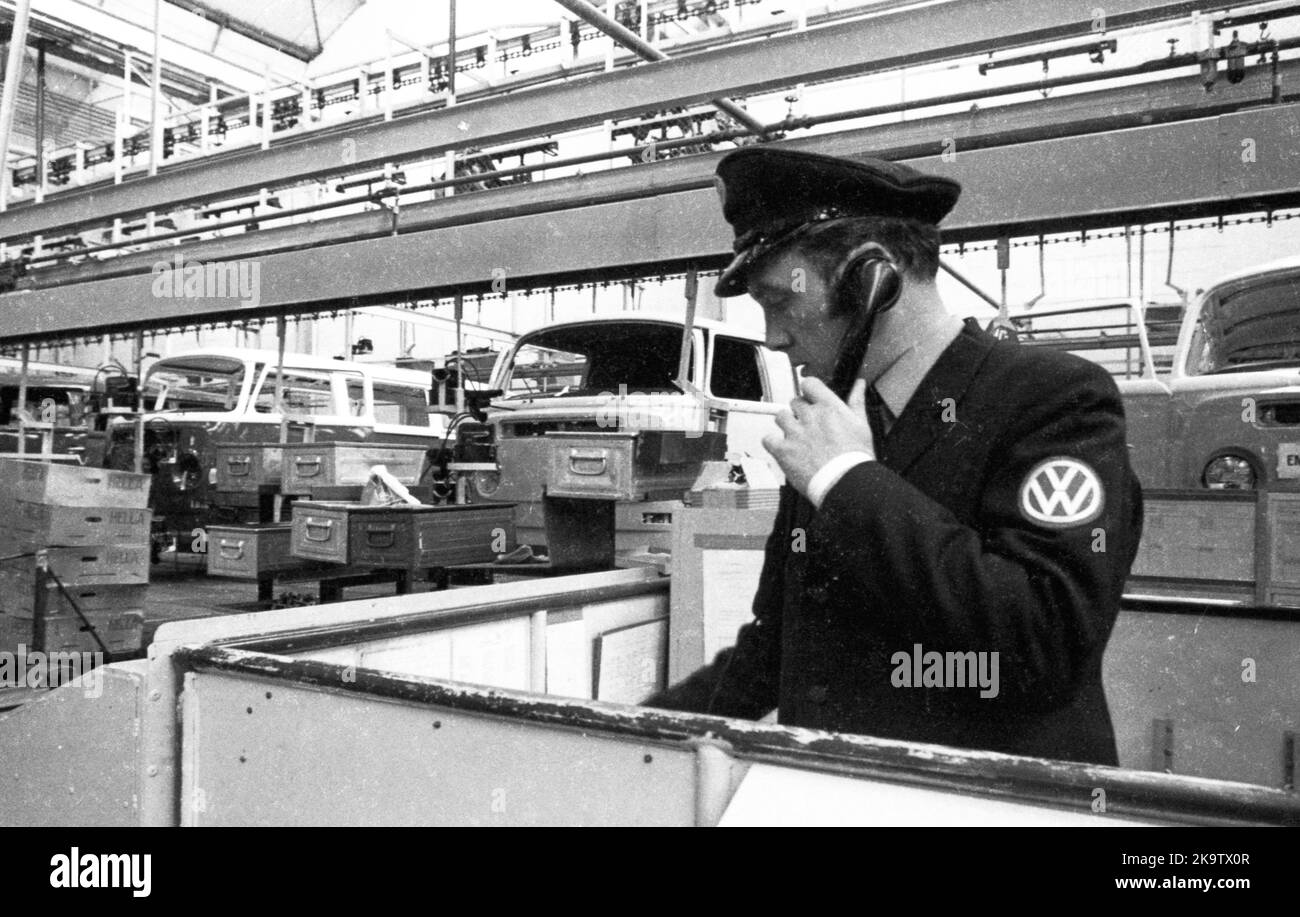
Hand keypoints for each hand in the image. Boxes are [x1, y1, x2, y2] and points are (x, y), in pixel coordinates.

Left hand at [762, 377, 875, 496]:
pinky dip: (773, 444)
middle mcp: (810, 416)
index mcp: (829, 407)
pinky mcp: (783, 450)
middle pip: (795, 402)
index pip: (809, 384)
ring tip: (797, 439)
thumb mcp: (861, 425)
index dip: (809, 392)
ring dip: (786, 425)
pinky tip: (784, 450)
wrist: (846, 483)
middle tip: (809, 428)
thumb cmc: (855, 458)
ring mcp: (795, 432)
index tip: (811, 400)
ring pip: (780, 416)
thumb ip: (856, 402)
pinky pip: (768, 439)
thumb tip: (859, 385)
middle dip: (800, 413)